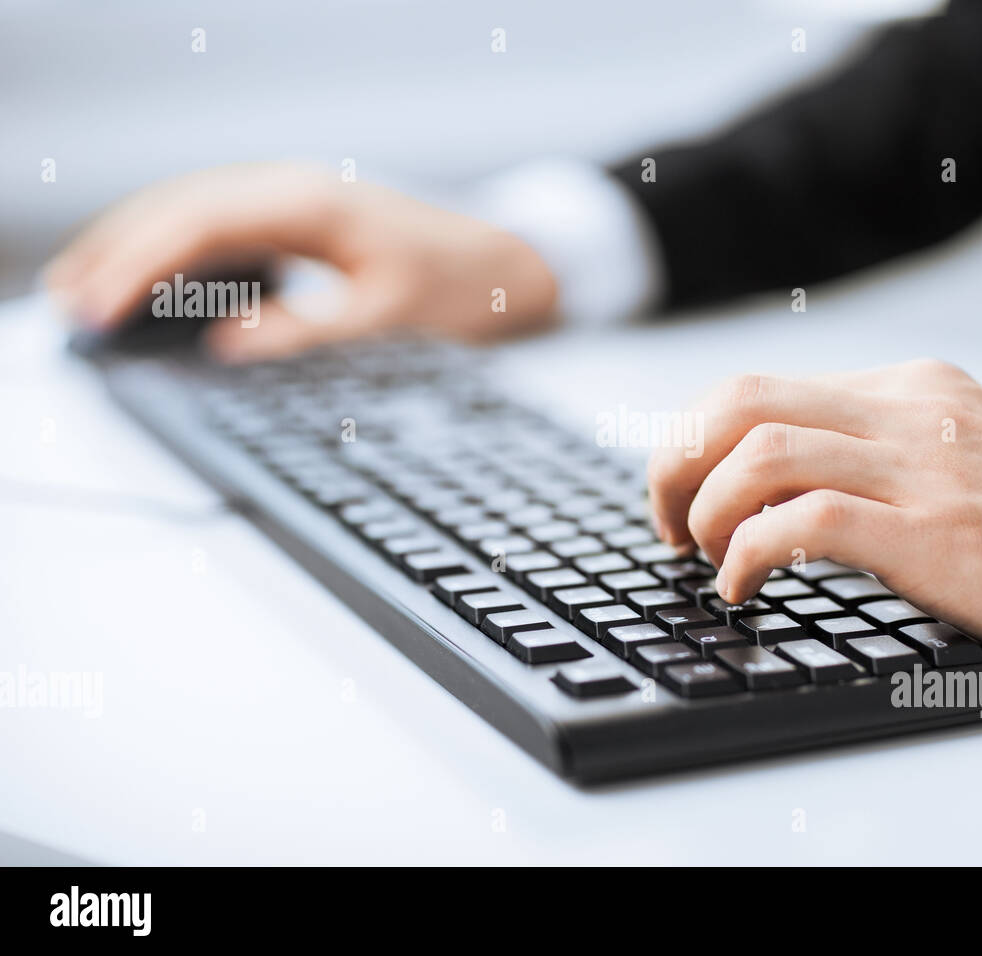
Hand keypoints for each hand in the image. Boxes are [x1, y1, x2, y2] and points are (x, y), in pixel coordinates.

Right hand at [43, 163, 557, 360]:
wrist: (498, 258)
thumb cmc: (450, 278)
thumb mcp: (384, 312)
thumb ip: (306, 327)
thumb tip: (228, 343)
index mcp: (309, 202)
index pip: (200, 222)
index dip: (141, 263)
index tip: (99, 305)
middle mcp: (289, 188)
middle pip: (180, 208)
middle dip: (118, 253)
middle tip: (71, 306)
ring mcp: (288, 197)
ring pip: (189, 211)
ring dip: (134, 245)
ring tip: (82, 289)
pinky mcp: (291, 217)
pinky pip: (215, 224)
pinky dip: (171, 249)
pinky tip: (146, 276)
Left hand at [647, 359, 981, 682]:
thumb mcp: (961, 452)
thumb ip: (881, 447)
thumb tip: (782, 480)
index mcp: (910, 389)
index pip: (759, 387)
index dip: (693, 440)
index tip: (681, 494)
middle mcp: (909, 412)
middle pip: (740, 402)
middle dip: (673, 463)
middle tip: (667, 526)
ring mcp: (923, 467)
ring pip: (760, 452)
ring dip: (702, 509)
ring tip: (702, 557)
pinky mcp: (936, 532)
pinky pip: (804, 521)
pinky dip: (747, 551)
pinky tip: (742, 585)